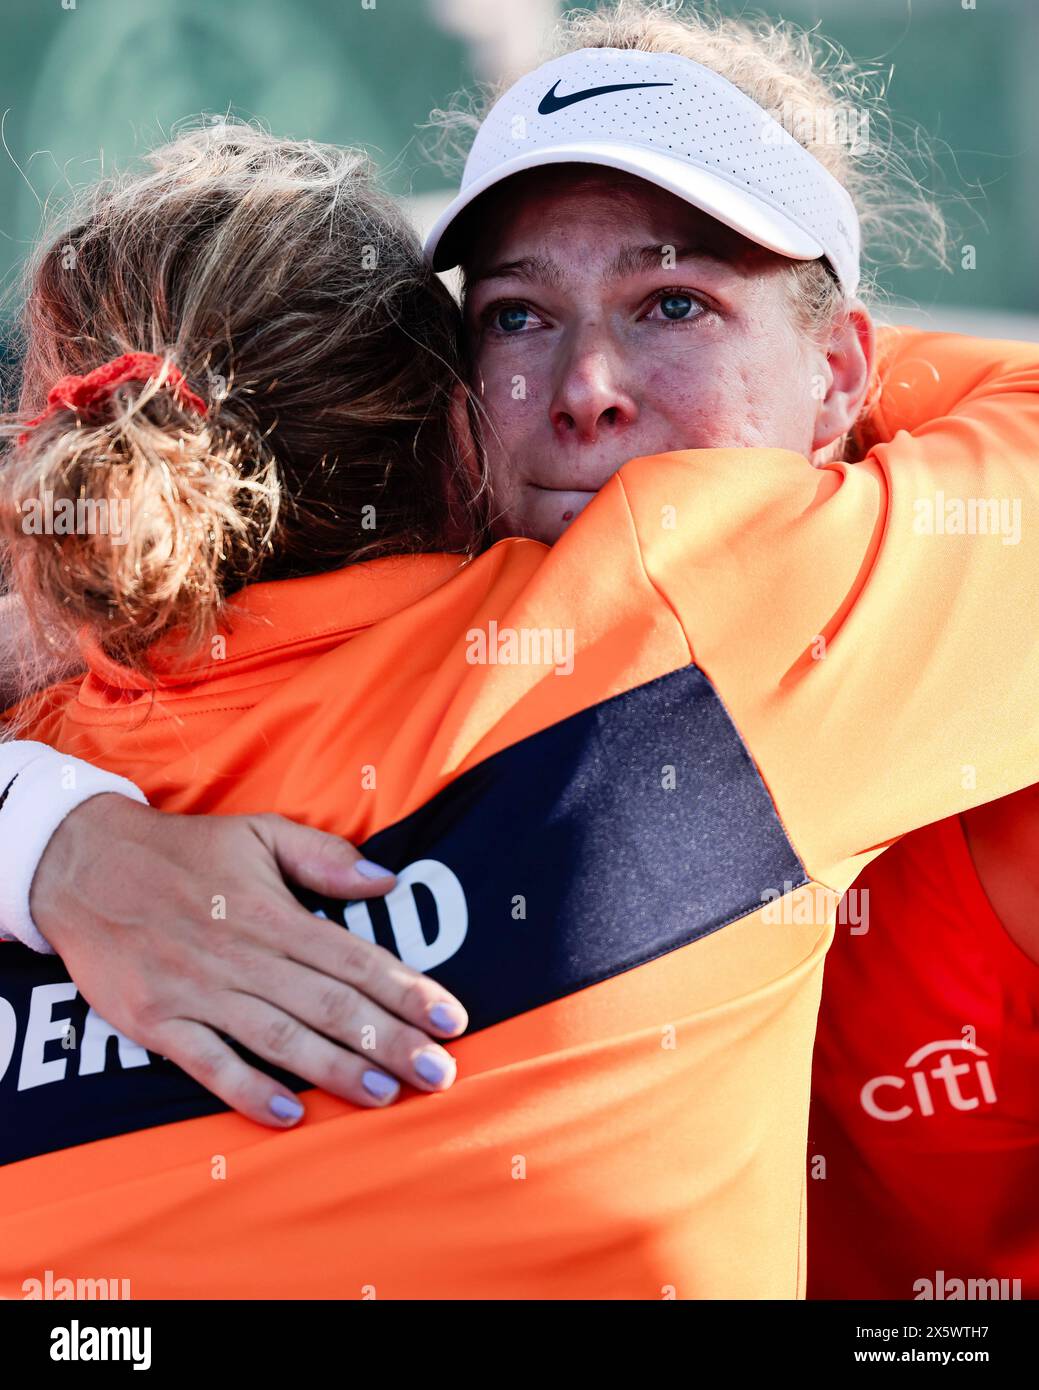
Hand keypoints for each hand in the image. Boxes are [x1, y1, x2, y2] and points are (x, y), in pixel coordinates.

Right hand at [30, 794, 467, 1126]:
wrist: (83, 865)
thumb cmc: (184, 852)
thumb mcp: (257, 832)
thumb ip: (323, 856)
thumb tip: (386, 880)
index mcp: (272, 912)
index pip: (354, 958)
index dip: (406, 991)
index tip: (451, 1019)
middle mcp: (241, 954)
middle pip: (329, 1004)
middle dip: (389, 1040)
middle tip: (439, 1073)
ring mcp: (198, 990)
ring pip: (279, 1037)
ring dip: (336, 1069)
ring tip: (386, 1094)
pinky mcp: (157, 1020)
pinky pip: (208, 1063)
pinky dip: (248, 1089)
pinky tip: (290, 1115)